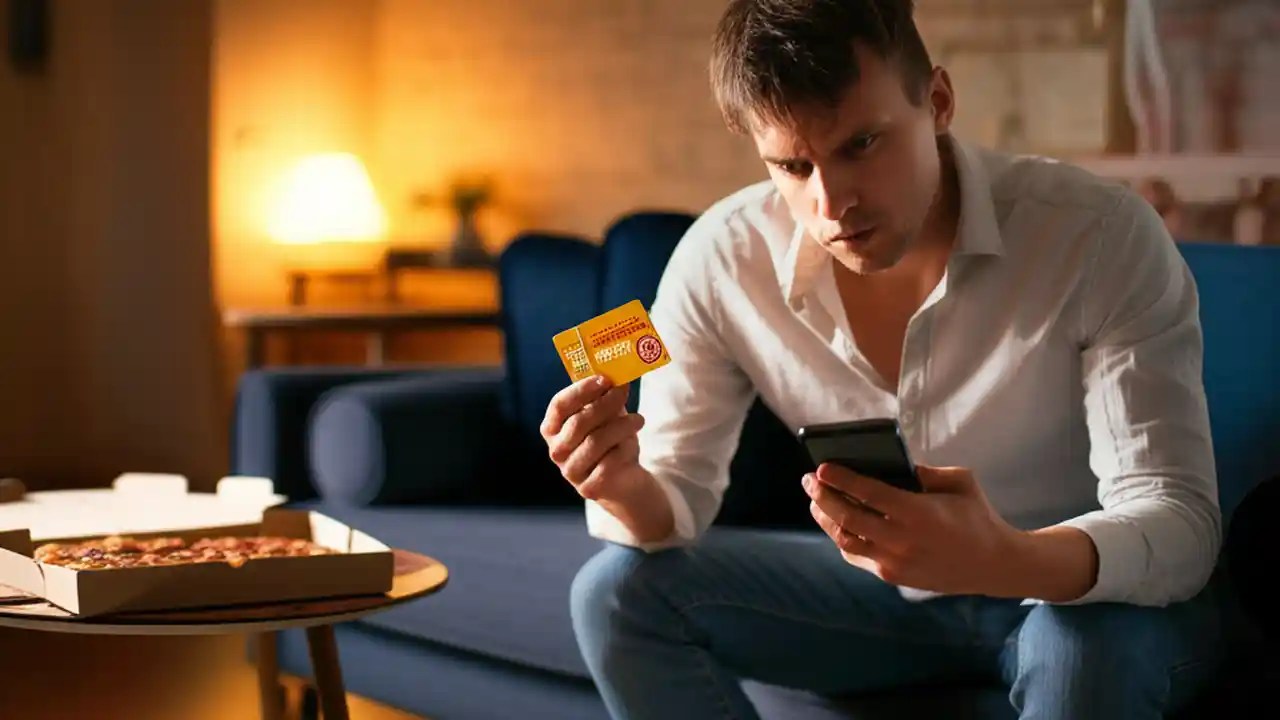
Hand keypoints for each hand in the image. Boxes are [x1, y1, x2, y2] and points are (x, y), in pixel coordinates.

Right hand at [541, 375, 647, 502]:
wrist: (623, 479)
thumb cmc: (611, 440)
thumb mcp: (608, 416)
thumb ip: (607, 398)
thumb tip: (619, 378)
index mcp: (553, 428)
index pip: (559, 405)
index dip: (580, 390)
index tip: (604, 379)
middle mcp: (556, 450)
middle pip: (578, 422)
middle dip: (604, 404)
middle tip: (624, 391)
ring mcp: (570, 471)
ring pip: (595, 443)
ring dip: (621, 427)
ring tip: (639, 420)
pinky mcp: (587, 488)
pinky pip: (607, 465)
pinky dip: (624, 451)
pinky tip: (632, 445)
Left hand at [803, 463, 1024, 595]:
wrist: (994, 565)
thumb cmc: (977, 516)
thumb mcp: (959, 482)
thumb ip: (925, 471)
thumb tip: (889, 465)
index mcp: (917, 513)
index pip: (867, 493)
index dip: (841, 479)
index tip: (822, 468)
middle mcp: (901, 540)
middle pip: (847, 518)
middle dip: (822, 497)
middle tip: (809, 480)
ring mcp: (894, 562)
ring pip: (845, 540)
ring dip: (825, 519)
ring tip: (815, 501)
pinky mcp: (893, 577)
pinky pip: (856, 556)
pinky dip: (842, 538)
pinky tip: (835, 522)